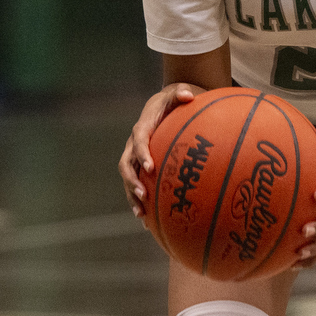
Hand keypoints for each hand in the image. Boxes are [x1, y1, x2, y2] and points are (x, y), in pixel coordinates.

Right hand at [118, 83, 199, 216]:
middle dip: (132, 181)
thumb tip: (189, 95)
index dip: (142, 154)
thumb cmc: (171, 103)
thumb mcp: (176, 94)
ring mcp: (134, 157)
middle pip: (126, 164)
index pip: (138, 141)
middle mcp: (133, 145)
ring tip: (141, 214)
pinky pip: (136, 185)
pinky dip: (139, 202)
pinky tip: (147, 221)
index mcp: (142, 128)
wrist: (161, 108)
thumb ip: (181, 93)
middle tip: (144, 194)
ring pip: (128, 179)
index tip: (150, 167)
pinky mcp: (139, 168)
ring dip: (132, 196)